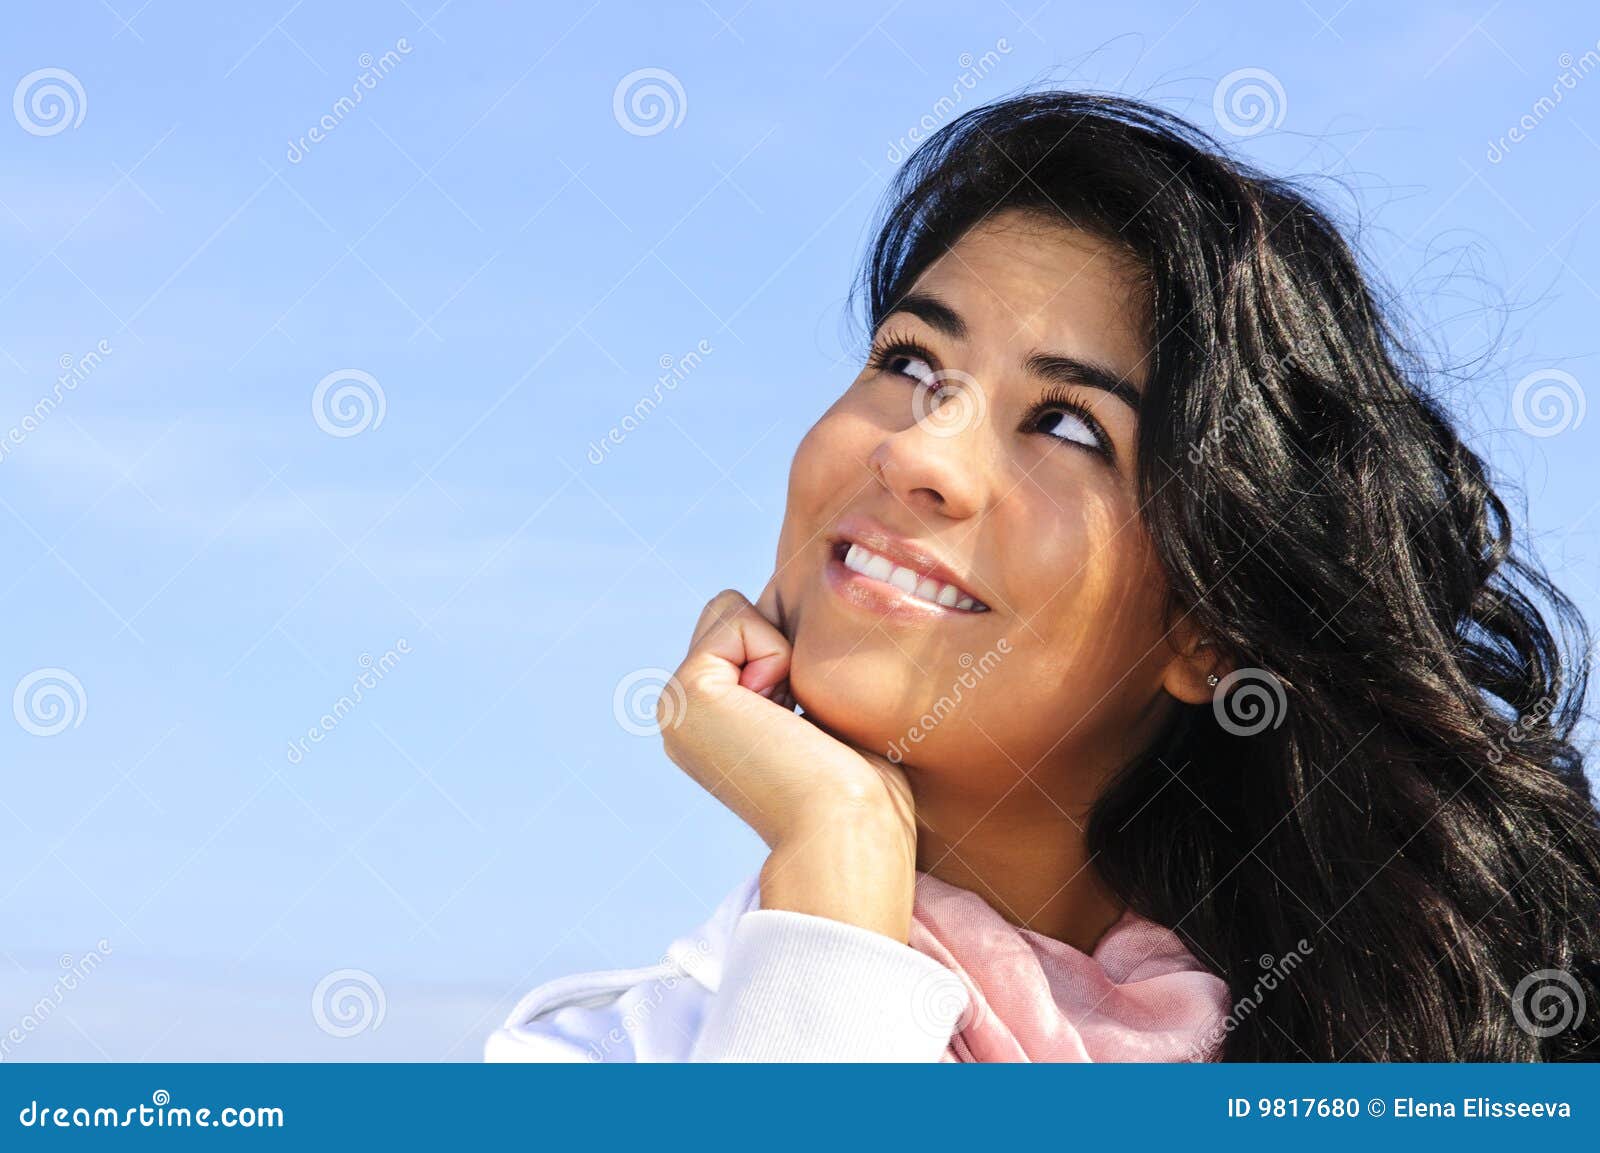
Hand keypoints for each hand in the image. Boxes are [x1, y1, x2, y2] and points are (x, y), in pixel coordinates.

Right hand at [658, 582, 917, 940]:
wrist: (846, 827)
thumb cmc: (857, 783)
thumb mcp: (815, 710)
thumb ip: (789, 668)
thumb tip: (788, 611)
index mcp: (708, 722)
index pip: (742, 632)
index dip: (788, 654)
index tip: (803, 722)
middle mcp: (683, 715)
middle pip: (731, 613)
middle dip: (778, 645)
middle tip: (796, 717)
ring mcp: (677, 706)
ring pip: (730, 610)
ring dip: (778, 651)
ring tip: (787, 717)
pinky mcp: (687, 694)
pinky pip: (736, 619)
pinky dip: (774, 654)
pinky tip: (779, 714)